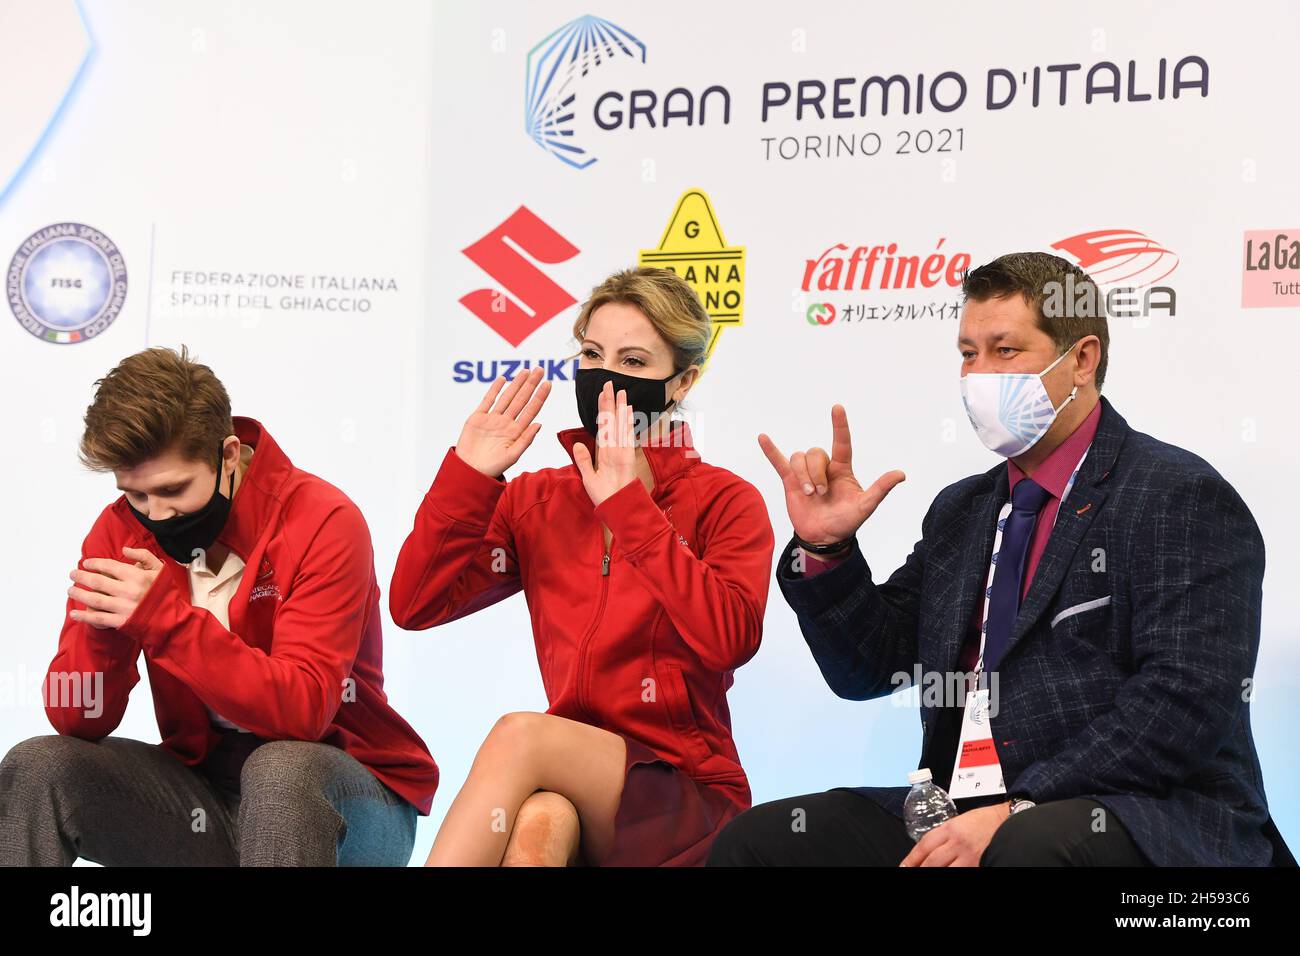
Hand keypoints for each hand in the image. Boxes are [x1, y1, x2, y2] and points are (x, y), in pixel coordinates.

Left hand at [68, 547, 163, 629]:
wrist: (173, 618)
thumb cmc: (165, 591)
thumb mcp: (159, 569)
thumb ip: (143, 555)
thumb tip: (124, 549)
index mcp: (137, 576)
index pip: (109, 566)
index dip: (94, 563)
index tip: (86, 563)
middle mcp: (129, 591)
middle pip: (97, 582)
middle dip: (81, 577)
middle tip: (73, 574)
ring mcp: (124, 607)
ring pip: (94, 599)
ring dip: (79, 594)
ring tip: (71, 590)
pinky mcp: (122, 621)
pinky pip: (98, 618)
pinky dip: (84, 617)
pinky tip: (74, 614)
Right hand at [454, 367, 549, 476]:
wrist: (470, 470)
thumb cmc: (493, 467)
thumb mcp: (512, 455)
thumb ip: (526, 440)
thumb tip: (539, 424)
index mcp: (516, 432)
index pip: (531, 410)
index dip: (540, 396)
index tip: (548, 384)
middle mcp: (506, 423)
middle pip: (521, 399)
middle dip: (531, 384)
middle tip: (540, 369)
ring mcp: (492, 419)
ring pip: (507, 397)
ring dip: (516, 384)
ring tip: (525, 371)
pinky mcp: (478, 418)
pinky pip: (488, 400)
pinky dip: (494, 389)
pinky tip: (503, 379)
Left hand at [572, 380, 637, 506]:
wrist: (616, 508)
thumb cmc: (604, 496)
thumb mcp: (589, 477)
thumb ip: (584, 461)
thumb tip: (578, 444)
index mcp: (604, 452)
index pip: (603, 426)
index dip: (602, 411)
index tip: (601, 396)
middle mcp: (613, 448)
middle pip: (611, 421)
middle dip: (609, 402)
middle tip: (608, 383)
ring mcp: (621, 451)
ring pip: (619, 424)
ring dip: (619, 407)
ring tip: (619, 391)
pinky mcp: (626, 456)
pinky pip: (626, 436)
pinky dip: (627, 423)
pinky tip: (627, 409)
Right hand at [757, 404, 905, 546]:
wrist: (824, 538)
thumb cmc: (846, 522)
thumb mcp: (865, 506)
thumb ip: (880, 489)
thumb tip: (901, 474)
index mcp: (842, 469)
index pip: (842, 443)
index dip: (840, 426)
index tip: (837, 408)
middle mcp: (824, 467)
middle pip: (815, 453)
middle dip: (816, 473)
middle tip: (820, 493)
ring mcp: (806, 473)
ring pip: (799, 458)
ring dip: (803, 476)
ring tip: (809, 494)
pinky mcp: (790, 481)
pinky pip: (779, 462)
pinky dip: (770, 450)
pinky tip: (763, 438)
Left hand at [899, 801, 1010, 866]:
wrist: (1007, 821)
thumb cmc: (984, 821)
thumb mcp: (958, 822)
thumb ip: (943, 835)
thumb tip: (927, 852)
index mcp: (950, 829)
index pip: (924, 846)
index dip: (911, 859)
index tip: (904, 867)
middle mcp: (958, 843)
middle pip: (931, 862)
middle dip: (919, 869)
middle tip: (910, 872)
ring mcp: (969, 857)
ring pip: (944, 871)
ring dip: (932, 872)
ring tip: (926, 872)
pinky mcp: (979, 865)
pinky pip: (961, 873)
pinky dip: (952, 873)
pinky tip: (948, 872)